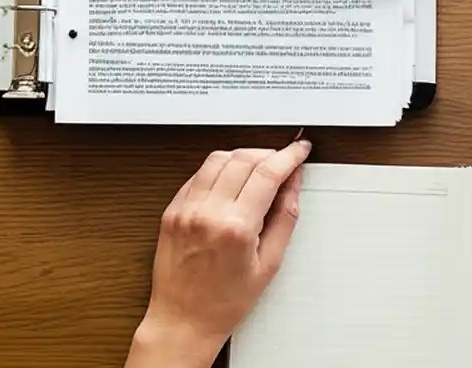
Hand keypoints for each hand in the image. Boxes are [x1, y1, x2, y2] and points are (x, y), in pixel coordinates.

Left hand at [127, 142, 311, 367]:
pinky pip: (197, 175)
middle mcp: (207, 212)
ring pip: (218, 159)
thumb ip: (285, 217)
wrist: (183, 320)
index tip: (300, 150)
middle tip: (282, 161)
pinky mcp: (172, 210)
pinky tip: (230, 182)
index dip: (289, 156)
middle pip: (244, 158)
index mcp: (236, 228)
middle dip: (269, 153)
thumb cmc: (224, 301)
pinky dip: (218, 170)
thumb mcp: (269, 264)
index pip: (268, 173)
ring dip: (242, 156)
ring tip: (257, 170)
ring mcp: (186, 209)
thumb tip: (293, 185)